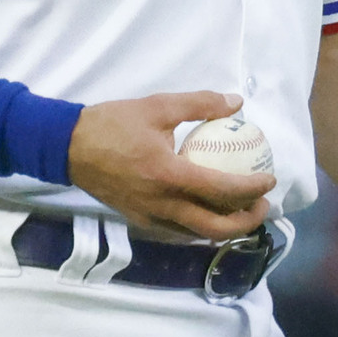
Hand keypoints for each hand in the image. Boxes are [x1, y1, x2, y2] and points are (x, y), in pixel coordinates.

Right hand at [68, 90, 274, 243]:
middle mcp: (162, 203)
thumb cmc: (112, 124)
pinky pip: (179, 231)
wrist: (67, 147)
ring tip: (241, 209)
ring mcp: (150, 217)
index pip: (223, 191)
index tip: (270, 180)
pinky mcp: (140, 220)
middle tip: (261, 204)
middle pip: (216, 228)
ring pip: (198, 234)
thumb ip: (200, 103)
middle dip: (247, 221)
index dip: (253, 189)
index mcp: (169, 175)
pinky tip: (209, 210)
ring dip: (226, 228)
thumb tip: (236, 101)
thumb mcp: (158, 105)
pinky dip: (201, 226)